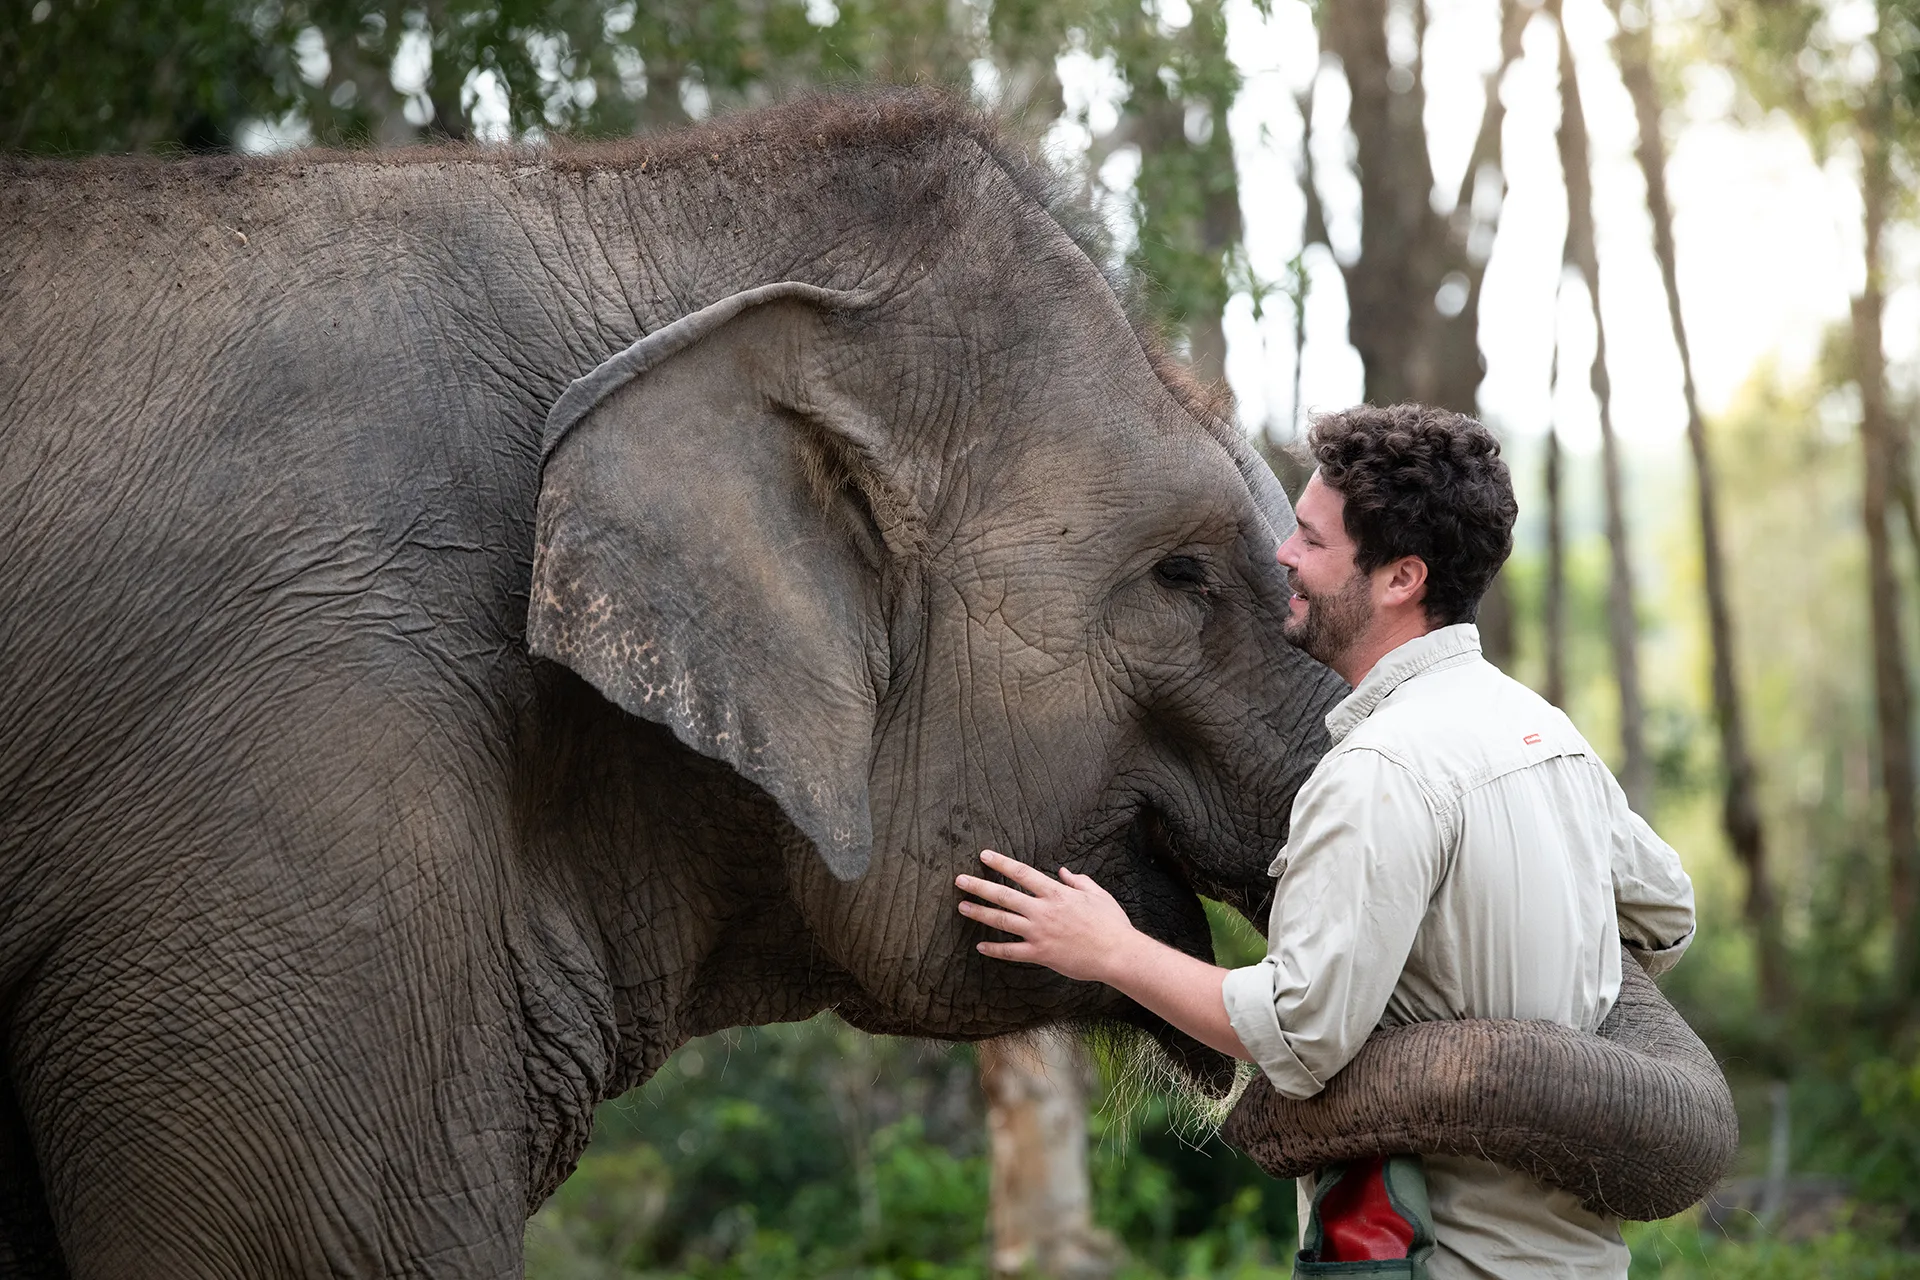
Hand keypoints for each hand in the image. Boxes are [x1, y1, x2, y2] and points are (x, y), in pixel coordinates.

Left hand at [955, 849, 1140, 984]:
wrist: (1117, 953)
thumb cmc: (1111, 923)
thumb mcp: (1097, 894)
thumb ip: (1078, 881)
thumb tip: (1063, 871)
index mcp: (1056, 893)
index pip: (1022, 873)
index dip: (1001, 863)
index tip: (984, 856)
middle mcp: (1043, 910)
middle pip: (1004, 895)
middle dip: (980, 886)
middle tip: (960, 880)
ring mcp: (1039, 933)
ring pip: (1003, 921)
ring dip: (980, 913)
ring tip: (962, 907)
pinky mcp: (1040, 953)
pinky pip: (1012, 952)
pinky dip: (995, 949)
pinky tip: (980, 946)